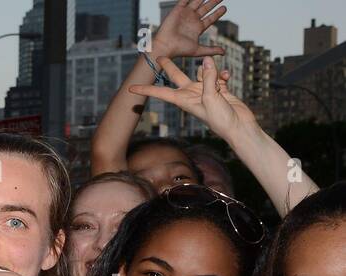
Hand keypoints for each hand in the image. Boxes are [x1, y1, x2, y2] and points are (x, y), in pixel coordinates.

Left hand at [129, 55, 251, 140]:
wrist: (238, 126)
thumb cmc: (220, 118)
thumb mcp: (211, 97)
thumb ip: (208, 78)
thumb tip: (206, 61)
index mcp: (183, 100)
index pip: (160, 92)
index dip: (146, 90)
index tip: (130, 89)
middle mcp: (191, 94)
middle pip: (177, 76)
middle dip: (169, 66)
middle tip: (159, 57)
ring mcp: (204, 91)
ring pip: (203, 72)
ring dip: (211, 71)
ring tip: (219, 81)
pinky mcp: (218, 89)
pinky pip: (218, 76)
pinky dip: (222, 75)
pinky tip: (227, 77)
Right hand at [151, 0, 225, 59]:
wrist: (165, 46)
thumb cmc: (179, 50)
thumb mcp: (198, 50)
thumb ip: (211, 50)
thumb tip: (224, 52)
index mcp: (197, 28)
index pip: (210, 18)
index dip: (217, 13)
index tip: (224, 8)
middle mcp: (192, 20)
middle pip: (206, 8)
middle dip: (213, 2)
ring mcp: (185, 14)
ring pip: (197, 2)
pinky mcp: (177, 10)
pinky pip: (184, 0)